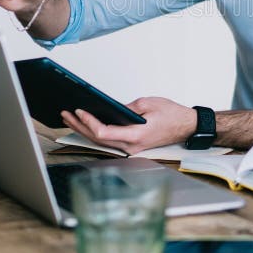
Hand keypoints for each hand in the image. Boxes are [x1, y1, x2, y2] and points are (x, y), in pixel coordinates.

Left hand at [60, 96, 196, 154]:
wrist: (186, 126)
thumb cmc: (172, 115)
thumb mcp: (147, 103)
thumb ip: (126, 107)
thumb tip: (108, 108)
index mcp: (136, 135)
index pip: (104, 133)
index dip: (89, 122)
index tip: (79, 111)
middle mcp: (131, 146)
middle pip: (98, 139)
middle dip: (80, 126)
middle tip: (66, 114)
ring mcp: (131, 149)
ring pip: (101, 142)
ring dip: (85, 130)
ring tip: (70, 119)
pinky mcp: (131, 146)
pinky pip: (109, 142)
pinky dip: (96, 133)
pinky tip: (87, 125)